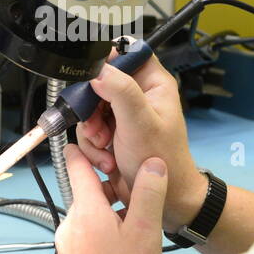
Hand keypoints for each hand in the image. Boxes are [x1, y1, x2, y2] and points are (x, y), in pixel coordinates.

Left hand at [55, 144, 167, 253]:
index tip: (95, 139)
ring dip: (111, 215)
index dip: (85, 149)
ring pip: (90, 218)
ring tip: (139, 226)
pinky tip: (125, 253)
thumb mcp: (145, 231)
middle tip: (141, 191)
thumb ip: (149, 193)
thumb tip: (153, 161)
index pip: (76, 165)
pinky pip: (87, 239)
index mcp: (85, 208)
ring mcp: (67, 247)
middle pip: (88, 193)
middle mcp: (70, 224)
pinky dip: (105, 235)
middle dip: (112, 189)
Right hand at [74, 48, 205, 229]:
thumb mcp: (140, 123)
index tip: (94, 83)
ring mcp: (123, 115)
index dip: (107, 64)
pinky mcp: (111, 133)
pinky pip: (89, 130)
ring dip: (91, 132)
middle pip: (99, 83)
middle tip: (98, 128)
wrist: (164, 199)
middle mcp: (137, 95)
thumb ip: (121, 92)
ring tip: (105, 148)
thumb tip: (98, 71)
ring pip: (90, 109)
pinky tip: (105, 159)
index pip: (126, 54)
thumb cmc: (161, 158)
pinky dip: (92, 147)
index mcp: (153, 83)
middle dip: (92, 109)